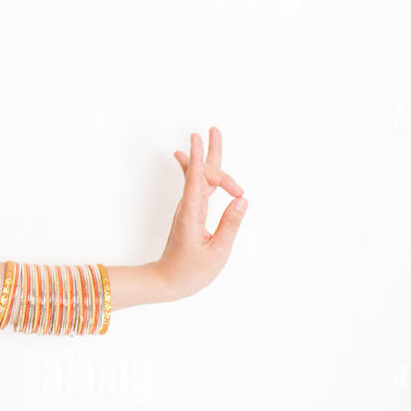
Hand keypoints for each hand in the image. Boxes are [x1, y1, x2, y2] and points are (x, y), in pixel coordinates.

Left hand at [155, 127, 247, 300]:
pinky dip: (196, 172)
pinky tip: (188, 160)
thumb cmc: (191, 270)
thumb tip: (242, 200)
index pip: (197, 181)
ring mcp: (188, 208)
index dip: (200, 159)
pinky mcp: (190, 213)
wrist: (168, 280)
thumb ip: (230, 225)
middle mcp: (187, 206)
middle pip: (200, 174)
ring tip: (205, 137)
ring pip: (198, 178)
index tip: (200, 140)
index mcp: (192, 214)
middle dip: (209, 152)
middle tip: (213, 130)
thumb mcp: (217, 251)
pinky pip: (195, 187)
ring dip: (204, 157)